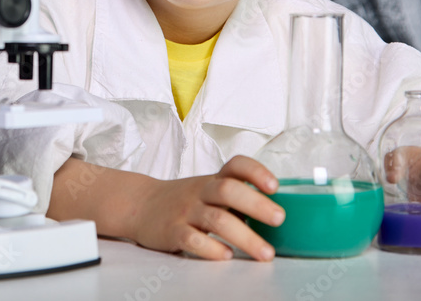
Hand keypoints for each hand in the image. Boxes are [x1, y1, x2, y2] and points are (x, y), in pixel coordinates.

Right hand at [130, 156, 283, 260]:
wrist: (141, 205)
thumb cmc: (184, 200)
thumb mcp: (209, 190)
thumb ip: (236, 198)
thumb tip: (275, 213)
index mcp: (213, 180)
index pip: (236, 165)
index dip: (256, 172)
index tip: (274, 186)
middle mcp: (201, 192)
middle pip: (228, 190)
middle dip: (257, 204)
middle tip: (279, 219)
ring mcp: (186, 211)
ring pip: (216, 219)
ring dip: (245, 237)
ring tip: (265, 253)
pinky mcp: (172, 231)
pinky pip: (192, 239)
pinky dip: (211, 248)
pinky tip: (226, 255)